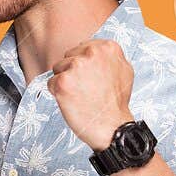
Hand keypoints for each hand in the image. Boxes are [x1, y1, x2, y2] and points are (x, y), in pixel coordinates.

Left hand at [48, 38, 133, 152]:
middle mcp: (92, 53)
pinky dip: (58, 94)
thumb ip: (110, 55)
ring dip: (65, 82)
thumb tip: (98, 48)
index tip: (93, 79)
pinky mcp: (62, 82)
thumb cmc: (116, 102)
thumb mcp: (124, 70)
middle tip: (87, 89)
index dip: (85, 66)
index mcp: (107, 48)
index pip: (82, 48)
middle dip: (74, 72)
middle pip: (68, 57)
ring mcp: (76, 66)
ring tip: (81, 96)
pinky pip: (51, 83)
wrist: (112, 127)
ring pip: (58, 69)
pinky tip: (72, 102)